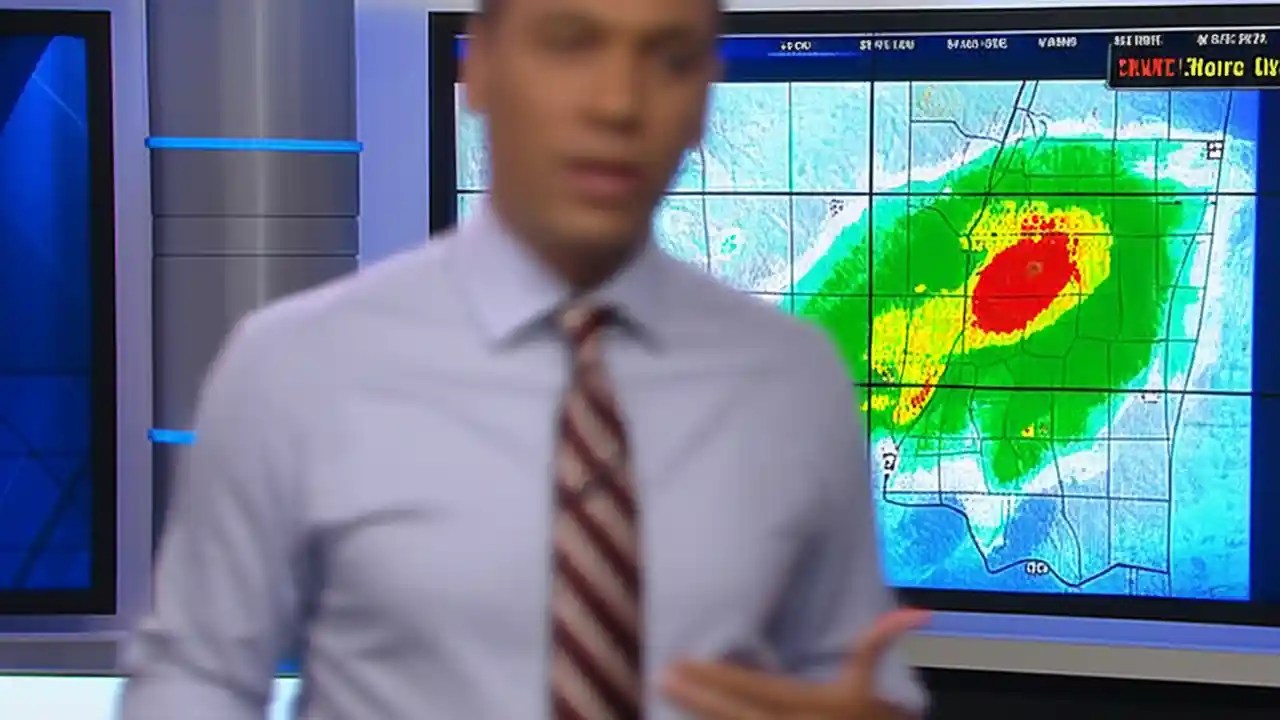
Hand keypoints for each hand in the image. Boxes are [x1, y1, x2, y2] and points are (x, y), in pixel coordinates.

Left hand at [662, 609, 928, 718]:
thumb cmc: (865, 719)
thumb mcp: (869, 686)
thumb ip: (878, 644)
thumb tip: (915, 614)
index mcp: (809, 705)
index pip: (751, 690)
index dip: (713, 679)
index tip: (680, 663)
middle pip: (733, 713)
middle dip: (695, 696)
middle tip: (660, 676)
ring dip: (698, 717)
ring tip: (664, 697)